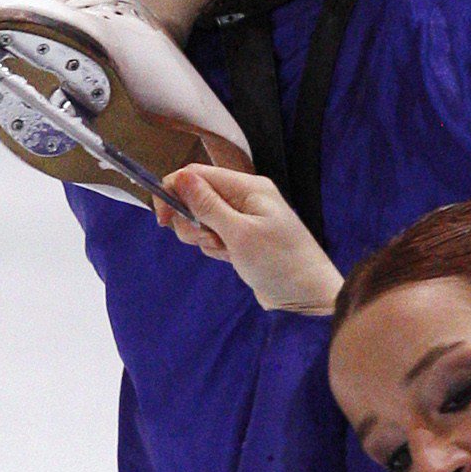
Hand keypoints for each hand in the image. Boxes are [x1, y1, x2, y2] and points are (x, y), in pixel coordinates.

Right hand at [154, 166, 344, 314]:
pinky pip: (213, 237)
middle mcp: (244, 198)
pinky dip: (215, 248)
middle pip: (196, 197)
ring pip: (201, 220)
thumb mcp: (239, 234)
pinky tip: (232, 259)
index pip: (197, 175)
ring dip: (204, 238)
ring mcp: (243, 219)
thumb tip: (180, 177)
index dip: (175, 191)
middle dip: (192, 221)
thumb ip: (207, 205)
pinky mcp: (241, 238)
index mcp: (248, 187)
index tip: (163, 218)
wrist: (308, 296)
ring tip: (226, 252)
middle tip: (210, 240)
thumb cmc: (280, 263)